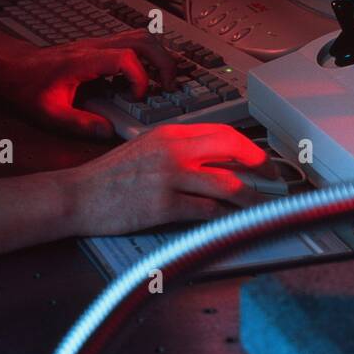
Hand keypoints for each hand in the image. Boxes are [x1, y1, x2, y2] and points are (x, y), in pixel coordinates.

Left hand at [0, 30, 177, 138]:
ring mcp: (99, 43)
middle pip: (142, 40)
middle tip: (171, 86)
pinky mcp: (100, 47)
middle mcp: (95, 47)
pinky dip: (149, 54)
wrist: (13, 66)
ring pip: (140, 36)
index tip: (139, 97)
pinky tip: (150, 74)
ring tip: (167, 79)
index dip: (140, 77)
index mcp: (84, 60)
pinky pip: (132, 41)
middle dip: (164, 61)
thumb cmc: (28, 86)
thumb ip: (79, 124)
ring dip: (160, 55)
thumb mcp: (49, 113)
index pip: (125, 57)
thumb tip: (108, 132)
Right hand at [66, 124, 280, 234]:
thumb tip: (217, 159)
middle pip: (233, 150)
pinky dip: (224, 217)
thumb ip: (180, 148)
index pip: (223, 132)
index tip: (261, 159)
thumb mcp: (147, 146)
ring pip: (227, 184)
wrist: (78, 195)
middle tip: (274, 178)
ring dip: (251, 198)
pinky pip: (206, 211)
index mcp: (170, 133)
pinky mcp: (164, 206)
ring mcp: (170, 177)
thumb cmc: (111, 175)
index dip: (249, 147)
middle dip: (261, 165)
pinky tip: (232, 221)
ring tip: (261, 206)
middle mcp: (174, 150)